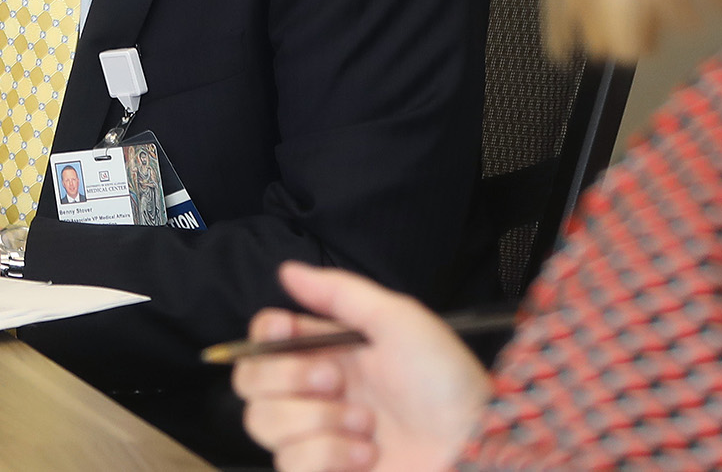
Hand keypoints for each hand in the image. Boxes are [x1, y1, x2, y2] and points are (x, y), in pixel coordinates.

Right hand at [233, 262, 490, 471]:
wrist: (472, 447)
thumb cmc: (445, 383)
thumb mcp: (399, 321)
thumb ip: (340, 292)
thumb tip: (286, 270)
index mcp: (328, 351)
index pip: (263, 338)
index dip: (265, 335)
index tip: (288, 332)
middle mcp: (314, 393)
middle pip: (249, 381)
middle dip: (288, 378)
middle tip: (336, 382)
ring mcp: (316, 437)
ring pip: (263, 423)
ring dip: (317, 422)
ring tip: (366, 426)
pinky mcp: (321, 471)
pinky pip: (289, 464)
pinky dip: (329, 457)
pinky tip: (366, 456)